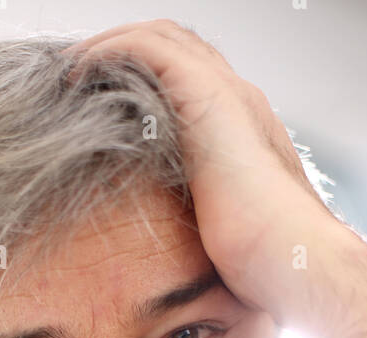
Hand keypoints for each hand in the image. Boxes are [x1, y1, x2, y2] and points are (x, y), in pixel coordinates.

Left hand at [65, 18, 333, 313]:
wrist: (295, 264)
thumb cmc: (268, 270)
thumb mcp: (228, 241)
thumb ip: (208, 229)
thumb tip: (187, 263)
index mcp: (245, 132)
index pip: (191, 80)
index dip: (146, 79)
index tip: (103, 103)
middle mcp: (239, 102)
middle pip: (174, 48)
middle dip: (124, 54)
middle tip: (80, 78)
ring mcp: (227, 93)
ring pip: (158, 38)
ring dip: (110, 46)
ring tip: (71, 71)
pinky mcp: (208, 96)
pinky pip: (147, 48)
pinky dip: (109, 50)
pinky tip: (78, 73)